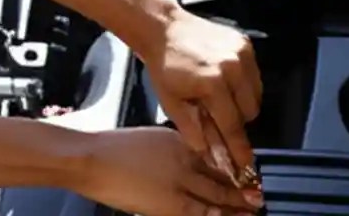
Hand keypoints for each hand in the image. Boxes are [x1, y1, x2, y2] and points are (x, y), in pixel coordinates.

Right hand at [81, 127, 263, 215]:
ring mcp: (178, 184)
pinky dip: (215, 215)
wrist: (89, 160)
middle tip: (259, 196)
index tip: (248, 175)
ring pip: (216, 199)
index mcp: (178, 142)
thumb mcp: (150, 140)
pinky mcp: (169, 205)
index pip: (214, 157)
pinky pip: (200, 213)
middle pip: (220, 178)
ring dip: (235, 207)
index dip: (233, 168)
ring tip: (252, 211)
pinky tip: (224, 215)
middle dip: (241, 190)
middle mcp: (183, 161)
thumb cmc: (111, 149)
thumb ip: (173, 149)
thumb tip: (192, 162)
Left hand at [141, 9, 262, 173]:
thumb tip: (209, 153)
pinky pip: (254, 76)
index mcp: (212, 83)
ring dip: (242, 103)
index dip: (239, 148)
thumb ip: (191, 130)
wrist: (163, 29)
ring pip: (256, 95)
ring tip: (219, 97)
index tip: (245, 164)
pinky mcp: (245, 44)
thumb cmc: (164, 65)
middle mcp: (232, 68)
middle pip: (249, 113)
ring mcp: (241, 54)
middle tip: (218, 116)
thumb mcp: (170, 102)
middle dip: (236, 121)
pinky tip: (225, 80)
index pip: (232, 125)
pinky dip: (244, 84)